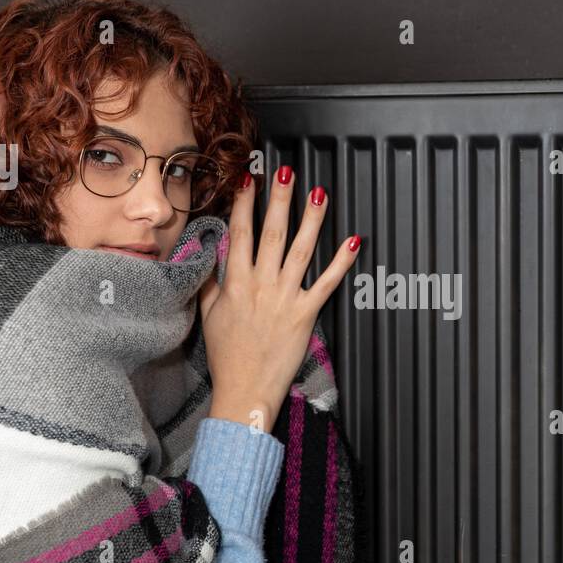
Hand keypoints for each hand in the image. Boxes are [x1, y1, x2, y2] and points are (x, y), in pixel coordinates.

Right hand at [198, 164, 361, 432]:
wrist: (244, 391)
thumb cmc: (227, 357)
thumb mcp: (209, 316)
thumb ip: (211, 283)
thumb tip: (211, 255)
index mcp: (234, 283)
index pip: (240, 234)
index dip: (245, 204)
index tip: (250, 180)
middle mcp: (260, 285)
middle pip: (270, 233)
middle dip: (278, 199)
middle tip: (286, 171)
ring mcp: (284, 298)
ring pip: (300, 250)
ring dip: (311, 219)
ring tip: (320, 193)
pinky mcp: (305, 314)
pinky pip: (326, 283)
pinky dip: (341, 262)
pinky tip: (353, 242)